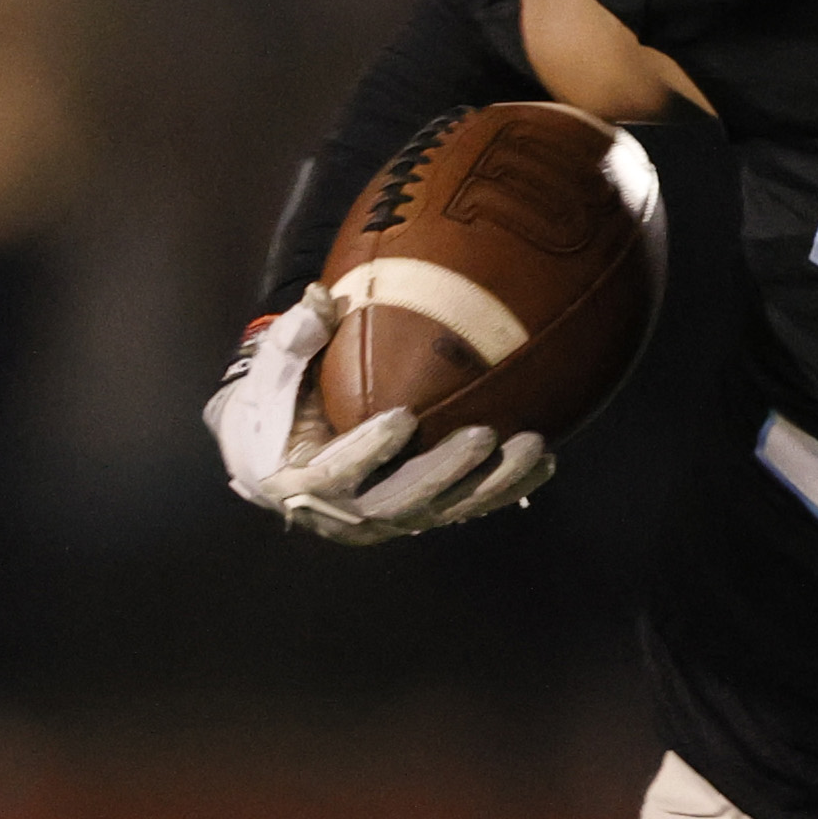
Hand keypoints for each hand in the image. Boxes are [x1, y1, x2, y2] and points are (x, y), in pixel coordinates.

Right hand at [204, 290, 555, 544]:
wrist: (277, 456)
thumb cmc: (273, 409)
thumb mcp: (272, 376)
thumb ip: (292, 342)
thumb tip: (321, 298)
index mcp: (300, 483)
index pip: (336, 474)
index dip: (368, 451)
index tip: (401, 419)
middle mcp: (346, 513)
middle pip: (401, 501)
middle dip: (445, 471)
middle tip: (482, 434)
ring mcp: (388, 521)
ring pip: (445, 510)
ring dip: (491, 482)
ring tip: (532, 446)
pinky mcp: (420, 517)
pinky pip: (467, 507)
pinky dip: (506, 489)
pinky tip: (544, 463)